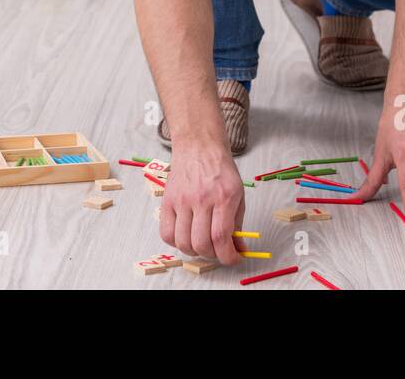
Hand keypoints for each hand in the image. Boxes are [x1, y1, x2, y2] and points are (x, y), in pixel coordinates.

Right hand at [159, 141, 245, 265]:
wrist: (198, 146)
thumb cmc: (220, 170)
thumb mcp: (238, 193)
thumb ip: (238, 223)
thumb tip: (238, 249)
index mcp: (223, 197)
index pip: (221, 237)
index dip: (228, 256)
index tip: (233, 259)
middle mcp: (201, 199)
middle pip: (201, 243)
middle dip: (212, 255)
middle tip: (217, 251)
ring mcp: (181, 200)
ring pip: (183, 242)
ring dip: (194, 251)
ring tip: (201, 244)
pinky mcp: (167, 200)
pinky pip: (166, 233)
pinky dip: (176, 242)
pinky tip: (185, 236)